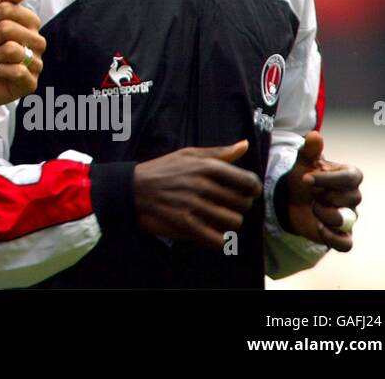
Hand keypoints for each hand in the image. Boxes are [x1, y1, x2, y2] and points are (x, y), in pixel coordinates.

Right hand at [134, 140, 261, 248]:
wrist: (131, 188)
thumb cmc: (162, 169)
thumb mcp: (188, 154)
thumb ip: (219, 152)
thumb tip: (244, 145)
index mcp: (206, 166)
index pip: (248, 182)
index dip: (253, 190)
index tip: (247, 193)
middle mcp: (202, 185)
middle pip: (243, 204)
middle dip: (239, 207)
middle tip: (228, 206)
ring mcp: (193, 205)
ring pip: (233, 222)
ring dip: (229, 223)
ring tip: (219, 219)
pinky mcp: (184, 224)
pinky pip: (217, 239)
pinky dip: (220, 240)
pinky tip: (213, 234)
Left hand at [283, 131, 361, 250]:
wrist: (291, 202)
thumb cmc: (302, 180)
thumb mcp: (302, 163)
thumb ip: (310, 151)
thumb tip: (314, 135)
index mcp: (350, 177)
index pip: (351, 178)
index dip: (328, 179)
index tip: (306, 178)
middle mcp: (354, 197)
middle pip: (349, 199)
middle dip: (323, 196)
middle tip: (311, 194)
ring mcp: (350, 217)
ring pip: (343, 219)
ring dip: (322, 214)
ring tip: (312, 208)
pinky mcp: (342, 236)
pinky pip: (346, 244)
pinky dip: (331, 238)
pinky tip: (318, 227)